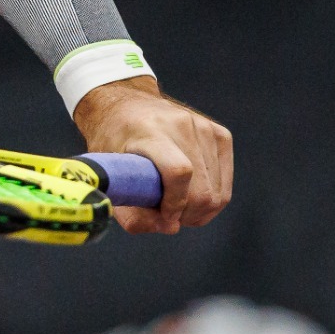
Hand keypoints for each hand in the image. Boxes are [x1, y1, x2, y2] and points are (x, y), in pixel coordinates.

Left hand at [73, 76, 231, 233]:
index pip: (178, 172)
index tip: (165, 217)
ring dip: (199, 211)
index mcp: (149, 131)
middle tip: (169, 216)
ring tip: (178, 206)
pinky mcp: (219, 134)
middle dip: (187, 215)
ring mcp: (204, 127)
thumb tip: (170, 228)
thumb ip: (132, 213)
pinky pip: (225, 181)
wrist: (126, 105)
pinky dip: (211, 197)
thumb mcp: (109, 176)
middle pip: (202, 190)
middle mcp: (181, 124)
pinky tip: (191, 194)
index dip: (175, 204)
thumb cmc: (113, 143)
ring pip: (217, 191)